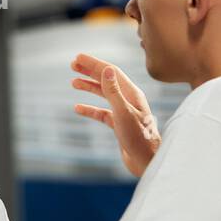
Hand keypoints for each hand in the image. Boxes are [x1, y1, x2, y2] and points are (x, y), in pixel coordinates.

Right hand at [71, 53, 160, 176]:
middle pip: (107, 80)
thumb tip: (106, 69)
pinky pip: (102, 113)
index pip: (111, 72)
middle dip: (90, 71)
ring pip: (104, 95)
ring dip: (89, 87)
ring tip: (73, 82)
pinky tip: (78, 108)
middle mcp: (129, 100)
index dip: (94, 64)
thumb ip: (114, 91)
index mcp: (132, 93)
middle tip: (73, 65)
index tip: (78, 58)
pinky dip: (90, 109)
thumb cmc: (139, 138)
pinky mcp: (119, 125)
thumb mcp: (123, 113)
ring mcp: (124, 112)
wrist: (147, 162)